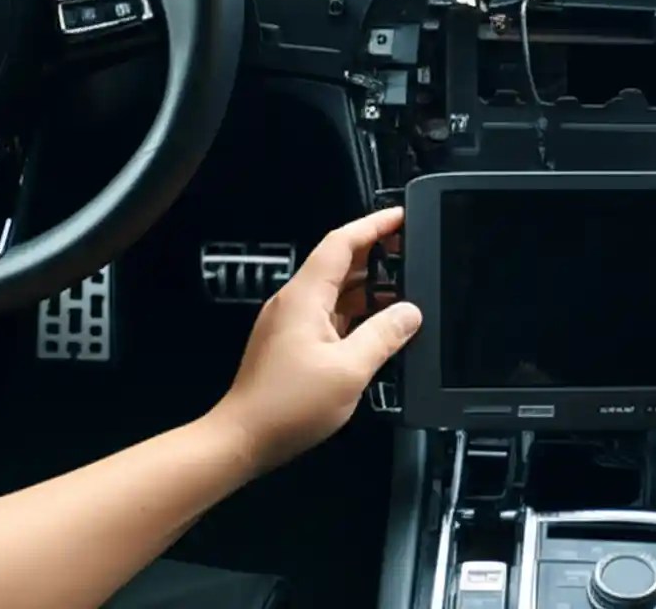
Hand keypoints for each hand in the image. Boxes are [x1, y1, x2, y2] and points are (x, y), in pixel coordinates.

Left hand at [209, 208, 421, 471]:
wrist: (243, 438)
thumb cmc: (286, 407)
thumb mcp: (349, 370)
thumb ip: (384, 336)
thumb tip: (410, 313)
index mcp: (305, 297)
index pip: (341, 243)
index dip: (373, 225)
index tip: (401, 217)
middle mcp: (294, 303)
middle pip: (339, 263)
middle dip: (377, 254)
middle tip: (412, 253)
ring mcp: (291, 323)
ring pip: (336, 291)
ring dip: (369, 287)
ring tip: (405, 290)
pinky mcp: (292, 343)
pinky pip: (330, 314)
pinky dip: (357, 312)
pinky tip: (379, 326)